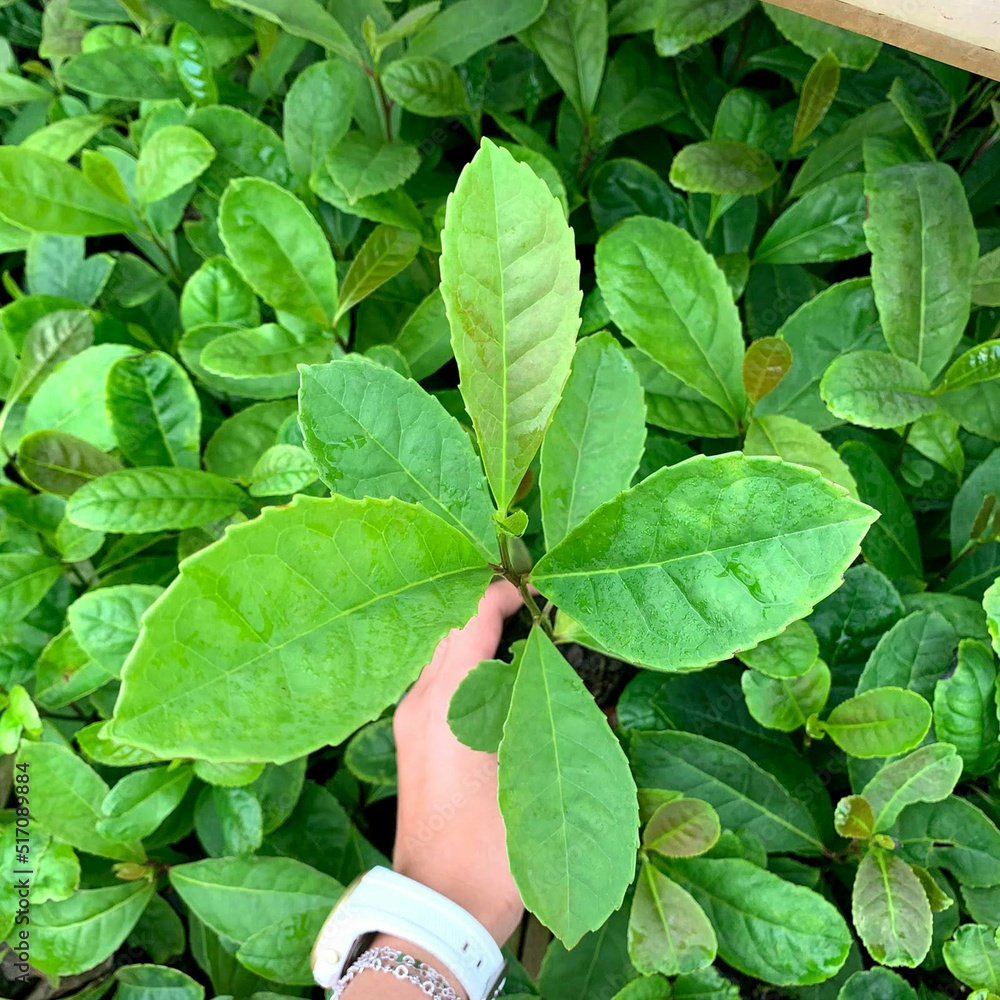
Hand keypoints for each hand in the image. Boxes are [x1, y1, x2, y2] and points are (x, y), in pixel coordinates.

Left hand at [392, 580, 525, 945]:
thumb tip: (548, 664)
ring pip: (436, 652)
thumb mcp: (530, 767)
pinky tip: (491, 674)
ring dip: (469, 634)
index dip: (501, 594)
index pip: (470, 618)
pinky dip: (460, 662)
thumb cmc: (493, 843)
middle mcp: (418, 700)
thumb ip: (539, 705)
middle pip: (447, 627)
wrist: (442, 905)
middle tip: (526, 599)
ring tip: (512, 628)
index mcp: (447, 699)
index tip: (533, 585)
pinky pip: (432, 679)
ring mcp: (408, 721)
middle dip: (483, 606)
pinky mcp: (409, 741)